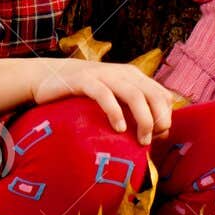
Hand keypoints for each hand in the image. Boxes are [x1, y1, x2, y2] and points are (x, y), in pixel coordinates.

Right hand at [30, 58, 176, 144]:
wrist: (49, 78)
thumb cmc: (84, 95)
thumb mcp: (113, 98)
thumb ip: (133, 111)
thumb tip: (158, 134)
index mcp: (134, 77)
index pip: (162, 95)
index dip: (166, 116)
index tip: (159, 137)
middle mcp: (123, 73)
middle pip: (153, 95)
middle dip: (159, 119)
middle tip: (151, 141)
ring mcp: (104, 75)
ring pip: (134, 95)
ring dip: (143, 119)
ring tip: (141, 140)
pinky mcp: (85, 81)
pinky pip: (105, 95)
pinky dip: (115, 112)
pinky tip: (118, 128)